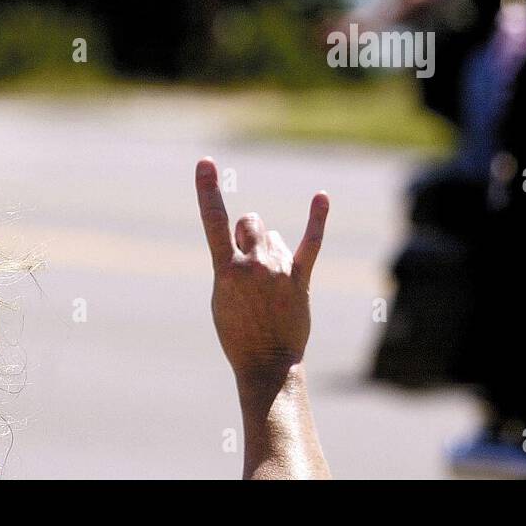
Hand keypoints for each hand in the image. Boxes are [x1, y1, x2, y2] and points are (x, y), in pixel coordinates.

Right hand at [194, 158, 328, 379]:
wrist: (266, 363)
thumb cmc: (238, 333)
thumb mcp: (222, 297)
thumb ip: (232, 263)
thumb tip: (247, 239)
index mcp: (226, 270)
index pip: (213, 222)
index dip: (207, 190)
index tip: (205, 162)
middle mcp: (253, 264)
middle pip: (250, 222)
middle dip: (246, 233)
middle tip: (248, 266)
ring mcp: (278, 270)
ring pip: (273, 236)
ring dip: (269, 250)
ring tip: (269, 285)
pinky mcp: (300, 278)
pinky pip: (310, 243)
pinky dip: (317, 219)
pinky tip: (321, 198)